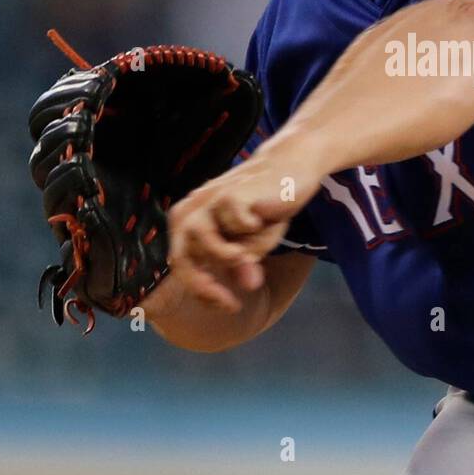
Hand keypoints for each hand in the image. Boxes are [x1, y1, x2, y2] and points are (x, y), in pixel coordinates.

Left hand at [166, 140, 323, 310]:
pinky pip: (238, 224)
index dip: (201, 291)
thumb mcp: (256, 242)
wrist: (292, 167)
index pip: (182, 264)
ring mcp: (210, 201)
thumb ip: (245, 262)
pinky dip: (254, 229)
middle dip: (205, 286)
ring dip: (232, 254)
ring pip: (208, 243)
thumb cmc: (267, 206)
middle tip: (230, 304)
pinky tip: (263, 217)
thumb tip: (249, 285)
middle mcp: (193, 210)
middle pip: (182, 258)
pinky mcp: (231, 193)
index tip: (228, 307)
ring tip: (252, 249)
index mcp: (190, 222)